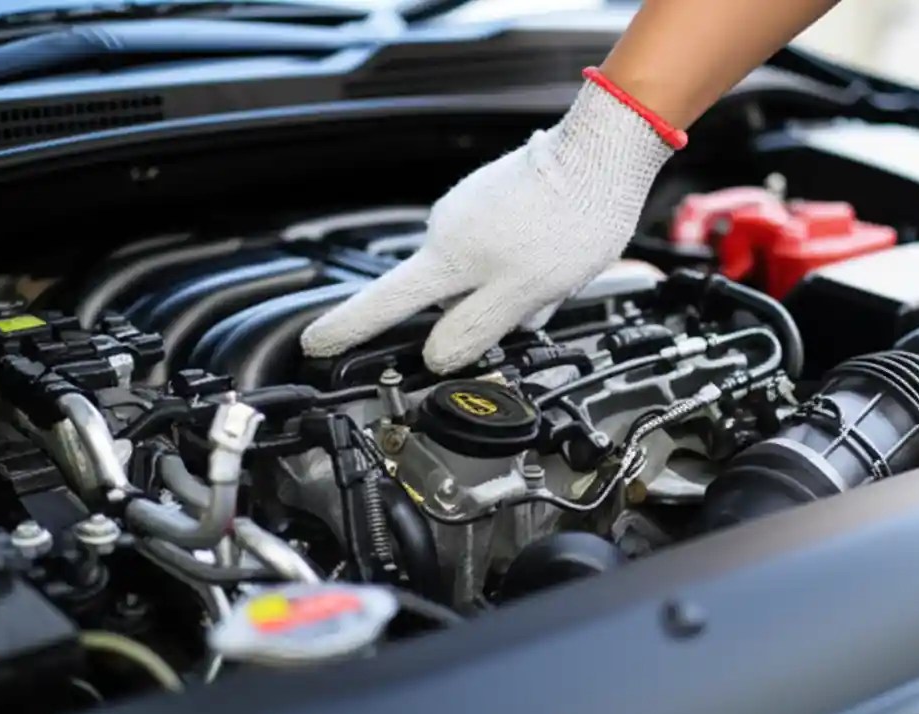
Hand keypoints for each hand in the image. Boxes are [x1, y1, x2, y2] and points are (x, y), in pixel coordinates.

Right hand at [300, 77, 674, 372]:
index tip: (315, 344)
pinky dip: (522, 263)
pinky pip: (500, 248)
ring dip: (509, 288)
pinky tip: (556, 255)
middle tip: (526, 309)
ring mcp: (470, 208)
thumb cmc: (570, 217)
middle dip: (478, 313)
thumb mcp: (525, 293)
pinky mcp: (494, 196)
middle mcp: (448, 227)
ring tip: (554, 276)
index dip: (347, 330)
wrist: (603, 152)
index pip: (384, 304)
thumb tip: (440, 356)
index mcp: (447, 256)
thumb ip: (477, 329)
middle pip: (443, 294)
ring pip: (480, 273)